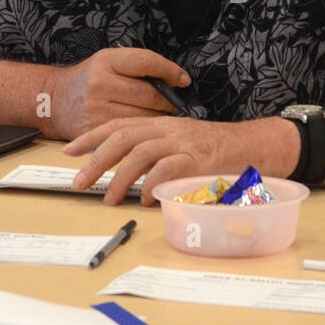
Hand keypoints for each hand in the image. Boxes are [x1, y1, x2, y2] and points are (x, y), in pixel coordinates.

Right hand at [45, 48, 189, 139]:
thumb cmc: (89, 79)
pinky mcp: (96, 132)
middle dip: (168, 101)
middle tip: (173, 104)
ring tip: (159, 117)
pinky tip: (146, 132)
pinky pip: (130, 135)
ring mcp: (97, 110)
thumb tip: (175, 79)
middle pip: (150, 95)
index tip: (182, 79)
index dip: (170, 70)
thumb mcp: (108, 61)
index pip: (147, 62)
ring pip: (144, 118)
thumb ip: (138, 66)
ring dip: (158, 120)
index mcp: (106, 62)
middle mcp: (100, 85)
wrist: (52, 101)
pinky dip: (143, 134)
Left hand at [63, 116, 297, 205]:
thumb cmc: (216, 150)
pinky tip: (144, 200)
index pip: (119, 125)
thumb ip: (157, 155)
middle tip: (78, 181)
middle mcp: (168, 130)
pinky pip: (169, 170)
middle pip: (123, 138)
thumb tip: (128, 177)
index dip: (92, 137)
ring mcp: (184, 143)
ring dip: (120, 178)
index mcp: (161, 124)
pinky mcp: (199, 160)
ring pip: (141, 154)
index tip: (70, 151)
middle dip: (97, 160)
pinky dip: (153, 185)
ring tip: (109, 199)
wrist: (255, 145)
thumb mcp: (181, 144)